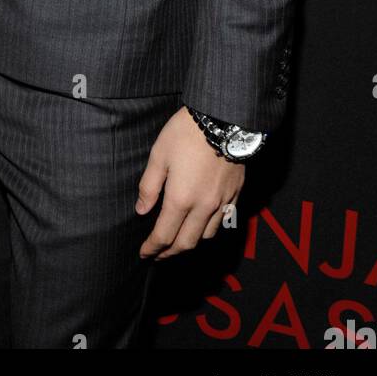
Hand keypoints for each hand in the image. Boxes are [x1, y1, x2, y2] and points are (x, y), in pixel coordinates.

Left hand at [136, 107, 243, 258]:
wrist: (224, 120)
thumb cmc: (186, 134)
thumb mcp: (159, 155)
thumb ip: (149, 186)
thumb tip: (141, 210)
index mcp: (180, 199)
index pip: (164, 235)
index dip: (152, 248)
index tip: (144, 253)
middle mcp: (203, 207)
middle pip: (186, 243)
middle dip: (169, 253)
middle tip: (157, 255)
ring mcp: (221, 203)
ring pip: (206, 236)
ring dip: (189, 243)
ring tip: (177, 241)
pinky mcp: (234, 195)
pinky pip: (222, 222)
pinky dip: (208, 230)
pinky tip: (201, 225)